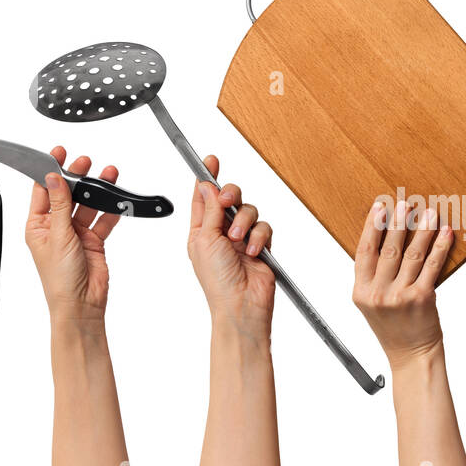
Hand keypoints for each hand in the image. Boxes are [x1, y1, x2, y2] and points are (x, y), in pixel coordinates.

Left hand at [24, 148, 122, 321]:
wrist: (81, 304)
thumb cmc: (60, 279)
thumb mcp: (57, 236)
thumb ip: (59, 205)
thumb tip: (53, 178)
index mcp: (37, 225)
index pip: (42, 190)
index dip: (50, 171)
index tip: (59, 154)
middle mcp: (56, 227)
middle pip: (67, 194)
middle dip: (77, 177)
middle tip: (86, 163)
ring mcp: (76, 233)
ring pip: (87, 204)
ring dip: (97, 191)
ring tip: (107, 175)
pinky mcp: (94, 241)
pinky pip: (103, 220)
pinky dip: (111, 210)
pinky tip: (118, 200)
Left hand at [187, 155, 274, 328]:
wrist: (240, 305)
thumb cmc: (217, 282)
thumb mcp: (205, 240)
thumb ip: (209, 210)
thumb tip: (208, 186)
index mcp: (201, 230)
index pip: (203, 197)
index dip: (207, 178)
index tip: (211, 160)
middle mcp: (221, 232)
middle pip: (230, 198)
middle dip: (230, 197)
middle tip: (227, 202)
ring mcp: (241, 238)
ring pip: (249, 211)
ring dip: (244, 223)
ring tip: (238, 240)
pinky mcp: (260, 245)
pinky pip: (264, 227)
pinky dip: (258, 237)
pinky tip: (252, 251)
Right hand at [352, 199, 452, 367]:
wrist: (411, 356)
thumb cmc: (394, 330)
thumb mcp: (372, 305)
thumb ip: (374, 277)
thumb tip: (384, 240)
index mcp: (362, 292)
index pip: (364, 251)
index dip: (372, 226)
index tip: (379, 207)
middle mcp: (378, 293)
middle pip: (389, 248)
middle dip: (398, 222)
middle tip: (405, 203)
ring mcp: (400, 296)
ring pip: (412, 253)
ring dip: (422, 229)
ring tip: (429, 213)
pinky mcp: (422, 298)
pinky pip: (432, 265)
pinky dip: (440, 246)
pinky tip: (445, 233)